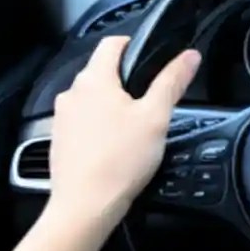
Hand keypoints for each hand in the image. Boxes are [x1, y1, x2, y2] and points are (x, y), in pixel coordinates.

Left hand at [47, 37, 199, 228]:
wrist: (85, 208)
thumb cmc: (120, 161)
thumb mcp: (156, 117)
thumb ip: (172, 81)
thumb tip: (190, 56)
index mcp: (94, 79)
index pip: (113, 43)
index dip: (135, 45)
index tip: (153, 59)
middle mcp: (72, 93)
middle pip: (103, 71)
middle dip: (126, 81)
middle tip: (150, 102)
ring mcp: (62, 118)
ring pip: (92, 98)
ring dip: (111, 105)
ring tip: (134, 129)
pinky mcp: (59, 140)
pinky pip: (83, 122)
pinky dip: (99, 127)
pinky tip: (114, 148)